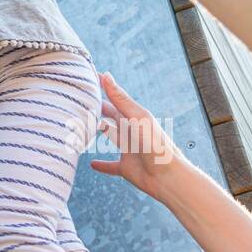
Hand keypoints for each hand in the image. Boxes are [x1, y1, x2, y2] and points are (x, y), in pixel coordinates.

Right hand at [91, 73, 185, 200]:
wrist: (169, 177)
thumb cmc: (156, 144)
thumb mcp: (137, 118)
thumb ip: (120, 99)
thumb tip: (106, 75)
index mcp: (135, 117)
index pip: (115, 99)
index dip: (103, 88)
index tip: (89, 77)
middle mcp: (131, 131)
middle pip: (111, 116)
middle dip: (99, 109)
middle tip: (82, 102)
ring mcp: (128, 149)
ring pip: (110, 137)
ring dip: (98, 132)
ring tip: (84, 127)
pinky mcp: (125, 167)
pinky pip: (110, 166)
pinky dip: (101, 165)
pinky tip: (92, 164)